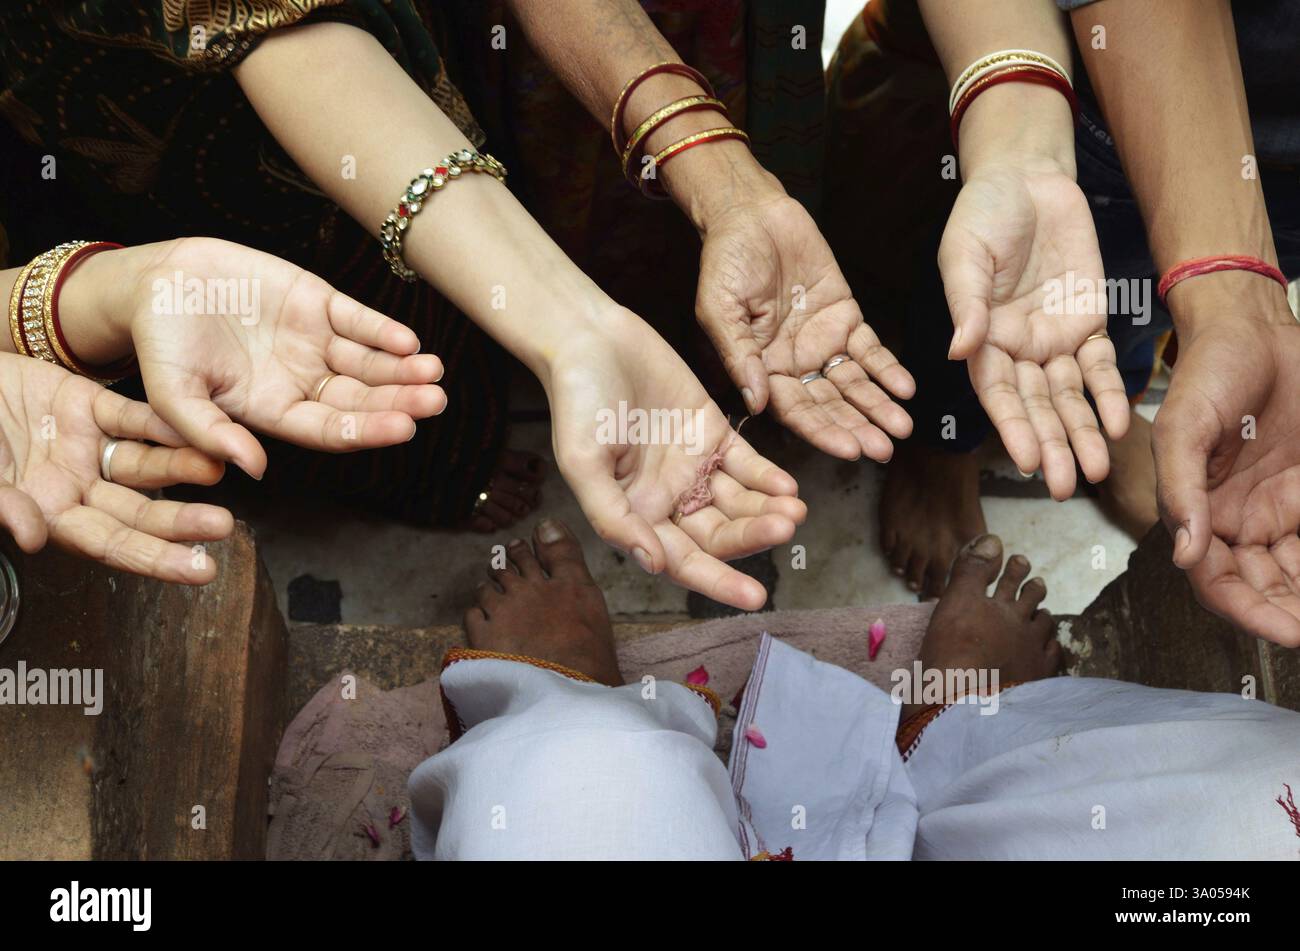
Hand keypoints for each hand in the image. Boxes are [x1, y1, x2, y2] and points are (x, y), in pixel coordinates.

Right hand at [0, 352, 231, 582]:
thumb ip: (0, 505)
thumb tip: (34, 539)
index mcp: (48, 516)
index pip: (109, 545)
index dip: (155, 559)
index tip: (201, 571)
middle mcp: (76, 487)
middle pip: (138, 511)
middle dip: (180, 523)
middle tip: (224, 529)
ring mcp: (85, 447)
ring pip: (145, 464)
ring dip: (183, 468)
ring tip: (219, 469)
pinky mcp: (86, 404)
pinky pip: (132, 415)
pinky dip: (163, 421)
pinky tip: (197, 427)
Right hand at [123, 238, 446, 477]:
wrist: (156, 283)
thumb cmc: (160, 346)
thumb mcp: (172, 395)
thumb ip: (209, 432)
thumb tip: (252, 468)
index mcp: (275, 411)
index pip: (330, 429)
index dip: (366, 430)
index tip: (402, 429)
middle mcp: (303, 381)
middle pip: (360, 399)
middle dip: (398, 402)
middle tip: (433, 402)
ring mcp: (314, 342)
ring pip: (369, 362)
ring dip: (402, 369)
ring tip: (432, 371)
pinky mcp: (317, 303)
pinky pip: (357, 319)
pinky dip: (383, 330)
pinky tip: (407, 342)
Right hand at [548, 310, 805, 609]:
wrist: (590, 338)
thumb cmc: (575, 402)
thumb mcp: (583, 464)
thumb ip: (614, 517)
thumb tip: (653, 564)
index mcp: (637, 515)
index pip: (684, 562)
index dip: (719, 582)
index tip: (755, 598)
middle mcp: (669, 498)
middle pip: (720, 534)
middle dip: (753, 536)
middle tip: (785, 529)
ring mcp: (694, 466)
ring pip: (740, 502)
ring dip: (768, 510)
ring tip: (795, 511)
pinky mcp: (712, 432)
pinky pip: (747, 464)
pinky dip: (769, 477)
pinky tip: (787, 486)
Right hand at [696, 187, 914, 460]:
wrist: (752, 214)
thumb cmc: (725, 260)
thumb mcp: (720, 310)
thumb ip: (740, 357)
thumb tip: (755, 404)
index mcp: (761, 369)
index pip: (794, 411)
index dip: (822, 431)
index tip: (849, 451)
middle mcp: (793, 364)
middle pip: (829, 404)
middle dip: (856, 427)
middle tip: (883, 450)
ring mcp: (821, 342)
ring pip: (854, 383)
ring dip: (877, 406)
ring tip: (901, 428)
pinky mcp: (845, 317)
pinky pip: (870, 349)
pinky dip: (888, 369)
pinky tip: (905, 388)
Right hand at [940, 160, 1129, 498]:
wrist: (1028, 176)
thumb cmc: (983, 212)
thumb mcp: (963, 255)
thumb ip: (966, 305)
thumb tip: (958, 352)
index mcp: (981, 339)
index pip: (995, 393)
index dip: (1011, 426)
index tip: (1024, 459)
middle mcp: (1016, 348)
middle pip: (1035, 406)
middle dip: (1050, 445)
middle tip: (1064, 485)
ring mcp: (1054, 338)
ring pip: (1070, 396)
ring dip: (1081, 433)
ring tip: (1096, 470)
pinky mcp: (1088, 321)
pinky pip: (1101, 365)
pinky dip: (1109, 393)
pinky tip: (1118, 423)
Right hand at [1154, 317, 1299, 646]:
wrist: (1257, 329)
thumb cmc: (1207, 371)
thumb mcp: (1181, 429)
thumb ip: (1180, 492)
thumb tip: (1183, 555)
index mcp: (1199, 512)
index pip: (1216, 580)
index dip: (1248, 611)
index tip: (1287, 632)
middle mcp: (1238, 519)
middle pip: (1260, 587)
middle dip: (1288, 613)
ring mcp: (1277, 508)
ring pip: (1293, 571)